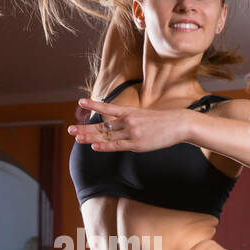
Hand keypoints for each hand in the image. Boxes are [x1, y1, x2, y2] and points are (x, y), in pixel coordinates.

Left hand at [69, 98, 192, 152]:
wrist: (179, 124)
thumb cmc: (161, 121)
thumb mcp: (143, 116)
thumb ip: (128, 120)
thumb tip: (116, 127)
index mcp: (129, 112)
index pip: (107, 108)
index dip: (93, 105)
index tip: (80, 102)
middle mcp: (128, 121)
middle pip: (102, 126)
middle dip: (85, 128)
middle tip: (70, 129)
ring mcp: (132, 133)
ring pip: (107, 136)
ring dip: (90, 137)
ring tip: (76, 137)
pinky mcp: (137, 144)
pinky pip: (118, 146)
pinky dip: (105, 146)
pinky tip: (94, 147)